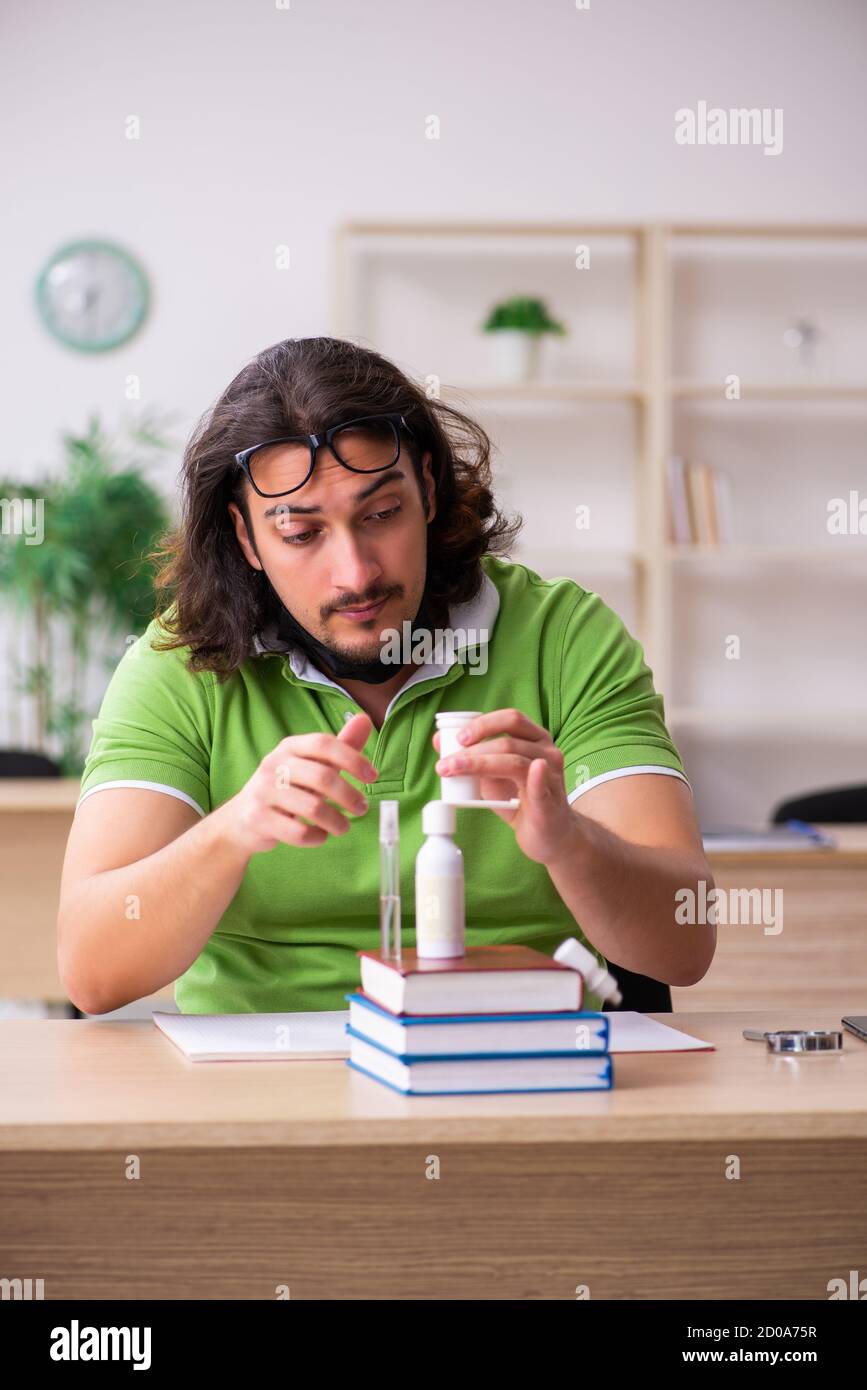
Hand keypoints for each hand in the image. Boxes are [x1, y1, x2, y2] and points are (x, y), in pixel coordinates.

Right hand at [226, 712, 376, 854]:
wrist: (243, 818)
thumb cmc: (288, 788)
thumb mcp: (313, 765)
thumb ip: (340, 746)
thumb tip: (364, 719)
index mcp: (290, 747)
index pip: (323, 744)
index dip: (352, 758)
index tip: (373, 776)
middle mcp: (274, 764)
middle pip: (322, 777)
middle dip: (349, 795)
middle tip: (362, 808)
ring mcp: (263, 791)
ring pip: (312, 808)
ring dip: (336, 821)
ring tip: (344, 827)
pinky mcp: (258, 818)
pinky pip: (298, 832)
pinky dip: (317, 837)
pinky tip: (320, 835)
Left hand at [433, 708, 576, 865]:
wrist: (547, 836)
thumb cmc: (521, 801)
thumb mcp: (493, 777)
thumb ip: (472, 758)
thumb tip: (440, 742)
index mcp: (535, 740)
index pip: (511, 719)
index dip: (483, 724)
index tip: (458, 738)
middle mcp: (547, 752)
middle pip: (508, 741)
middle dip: (473, 749)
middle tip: (447, 762)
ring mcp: (551, 776)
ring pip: (515, 762)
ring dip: (479, 764)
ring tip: (454, 771)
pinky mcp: (550, 801)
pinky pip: (542, 786)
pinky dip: (536, 776)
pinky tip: (534, 768)